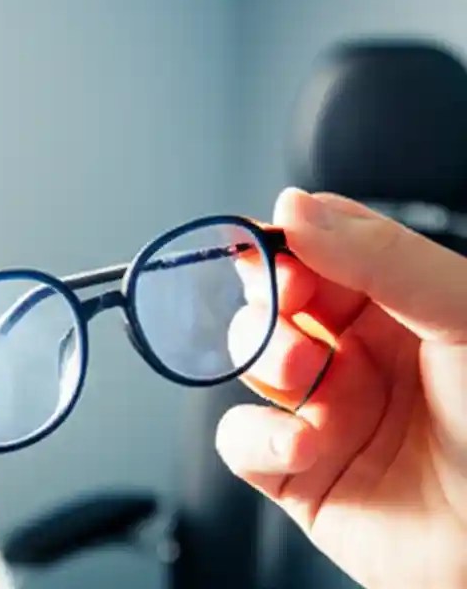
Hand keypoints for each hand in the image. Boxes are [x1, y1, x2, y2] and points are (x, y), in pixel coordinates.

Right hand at [217, 188, 466, 587]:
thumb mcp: (462, 314)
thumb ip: (378, 255)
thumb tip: (294, 206)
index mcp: (400, 308)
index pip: (319, 248)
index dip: (286, 242)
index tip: (271, 244)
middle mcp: (359, 357)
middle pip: (272, 300)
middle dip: (269, 300)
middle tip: (289, 306)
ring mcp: (325, 414)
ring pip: (249, 362)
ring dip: (264, 359)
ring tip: (307, 375)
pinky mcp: (297, 475)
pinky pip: (238, 440)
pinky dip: (256, 437)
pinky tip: (301, 443)